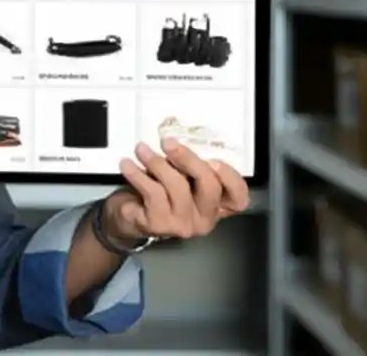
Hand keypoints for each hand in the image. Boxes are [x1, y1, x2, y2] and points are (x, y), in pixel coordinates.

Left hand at [106, 138, 249, 243]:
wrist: (129, 218)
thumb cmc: (159, 193)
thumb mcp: (181, 178)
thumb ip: (191, 167)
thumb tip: (183, 142)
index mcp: (216, 206)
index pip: (238, 198)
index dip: (231, 178)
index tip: (214, 160)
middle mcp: (204, 219)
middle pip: (209, 186)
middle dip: (189, 159)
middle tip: (168, 142)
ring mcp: (182, 224)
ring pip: (177, 186)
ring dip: (157, 162)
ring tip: (142, 150)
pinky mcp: (158, 224)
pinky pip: (152, 193)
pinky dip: (137, 174)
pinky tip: (128, 165)